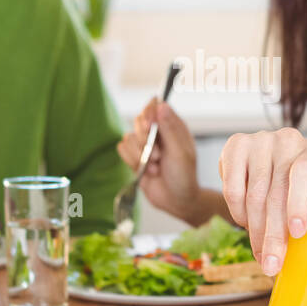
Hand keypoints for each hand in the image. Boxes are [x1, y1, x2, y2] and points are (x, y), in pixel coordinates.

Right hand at [117, 99, 202, 223]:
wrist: (176, 200)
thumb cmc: (184, 177)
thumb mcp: (180, 152)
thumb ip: (170, 129)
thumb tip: (161, 105)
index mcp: (173, 126)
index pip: (156, 106)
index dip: (150, 113)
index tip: (150, 126)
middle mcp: (158, 132)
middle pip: (139, 119)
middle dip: (144, 139)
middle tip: (156, 155)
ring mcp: (145, 144)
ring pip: (128, 136)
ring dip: (140, 155)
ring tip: (155, 167)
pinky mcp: (134, 156)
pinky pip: (122, 149)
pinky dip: (132, 161)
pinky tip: (146, 171)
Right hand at [219, 128, 306, 275]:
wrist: (274, 164)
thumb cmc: (305, 192)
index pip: (304, 173)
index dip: (299, 203)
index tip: (297, 233)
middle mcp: (288, 140)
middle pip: (276, 192)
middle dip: (274, 235)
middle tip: (273, 266)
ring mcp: (259, 141)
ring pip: (253, 195)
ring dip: (256, 231)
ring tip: (262, 255)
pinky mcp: (235, 146)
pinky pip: (232, 188)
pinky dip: (238, 213)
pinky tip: (248, 223)